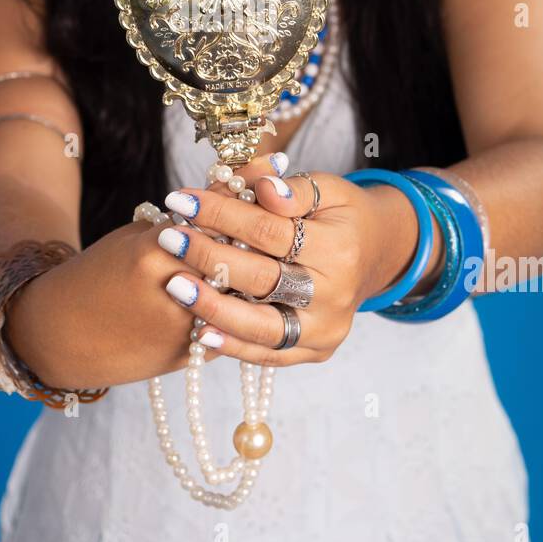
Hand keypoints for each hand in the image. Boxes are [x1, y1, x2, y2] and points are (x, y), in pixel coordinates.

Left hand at [156, 159, 379, 365]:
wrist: (374, 254)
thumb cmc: (340, 216)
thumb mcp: (328, 189)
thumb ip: (294, 190)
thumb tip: (262, 187)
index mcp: (340, 248)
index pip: (269, 230)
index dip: (222, 214)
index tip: (181, 200)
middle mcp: (335, 294)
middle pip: (261, 278)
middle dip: (208, 256)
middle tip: (168, 238)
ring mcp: (326, 328)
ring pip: (261, 325)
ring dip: (213, 306)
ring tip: (174, 285)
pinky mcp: (316, 351)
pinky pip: (268, 354)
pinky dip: (233, 345)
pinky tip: (200, 330)